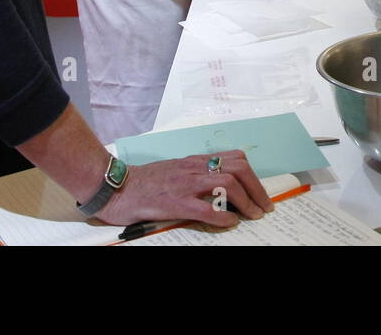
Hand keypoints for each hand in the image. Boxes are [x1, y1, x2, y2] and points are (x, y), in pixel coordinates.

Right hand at [94, 150, 272, 228]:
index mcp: (195, 161)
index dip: (253, 174)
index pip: (234, 157)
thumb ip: (196, 174)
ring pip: (227, 184)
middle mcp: (194, 169)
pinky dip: (223, 216)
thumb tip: (221, 186)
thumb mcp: (175, 170)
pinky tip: (229, 222)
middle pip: (238, 169)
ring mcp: (185, 185)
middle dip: (257, 188)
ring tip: (253, 214)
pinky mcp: (174, 203)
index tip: (260, 191)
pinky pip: (206, 208)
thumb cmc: (143, 182)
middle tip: (264, 206)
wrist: (115, 186)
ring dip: (246, 201)